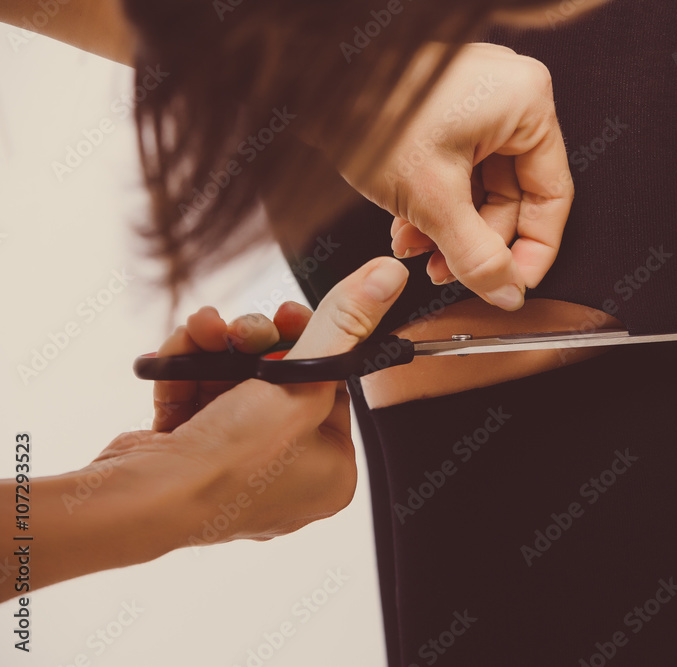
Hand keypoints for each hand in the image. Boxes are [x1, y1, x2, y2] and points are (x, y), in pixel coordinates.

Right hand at [90, 256, 408, 545]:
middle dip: (255, 343)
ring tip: (203, 329)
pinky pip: (197, 403)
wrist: (145, 501)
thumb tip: (391, 274)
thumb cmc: (234, 460)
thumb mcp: (302, 381)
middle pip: (281, 384)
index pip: (333, 389)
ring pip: (233, 387)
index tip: (290, 313)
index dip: (312, 344)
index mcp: (332, 473)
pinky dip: (187, 370)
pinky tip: (180, 349)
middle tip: (243, 327)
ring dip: (216, 348)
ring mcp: (235, 473)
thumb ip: (343, 325)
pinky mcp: (189, 462)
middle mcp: (289, 480)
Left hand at [341, 43, 573, 310]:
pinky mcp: (445, 111)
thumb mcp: (433, 199)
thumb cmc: (369, 112)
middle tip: (448, 274)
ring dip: (449, 230)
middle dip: (475, 243)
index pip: (552, 196)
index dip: (532, 251)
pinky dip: (435, 205)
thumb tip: (507, 292)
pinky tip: (406, 229)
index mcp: (527, 104)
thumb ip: (478, 255)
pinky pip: (457, 171)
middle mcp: (509, 98)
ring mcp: (476, 102)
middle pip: (513, 196)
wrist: (310, 83)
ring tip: (417, 253)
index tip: (512, 286)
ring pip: (480, 189)